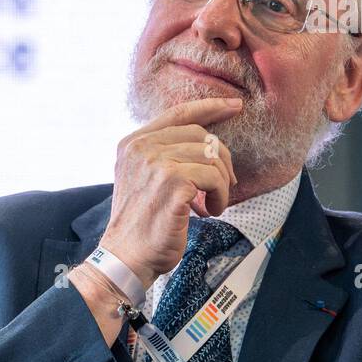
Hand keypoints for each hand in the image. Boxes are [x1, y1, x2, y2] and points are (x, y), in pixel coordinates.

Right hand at [99, 97, 240, 285]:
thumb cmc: (141, 223)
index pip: (178, 113)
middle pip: (201, 135)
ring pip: (212, 157)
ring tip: (213, 204)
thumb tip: (206, 143)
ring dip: (221, 184)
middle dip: (221, 159)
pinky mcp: (173, 182)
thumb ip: (162, 155)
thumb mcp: (142, 178)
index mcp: (132, 143)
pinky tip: (209, 211)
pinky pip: (215, 178)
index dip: (210, 107)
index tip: (235, 106)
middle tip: (223, 186)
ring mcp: (156, 163)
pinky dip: (220, 197)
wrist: (126, 256)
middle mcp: (141, 147)